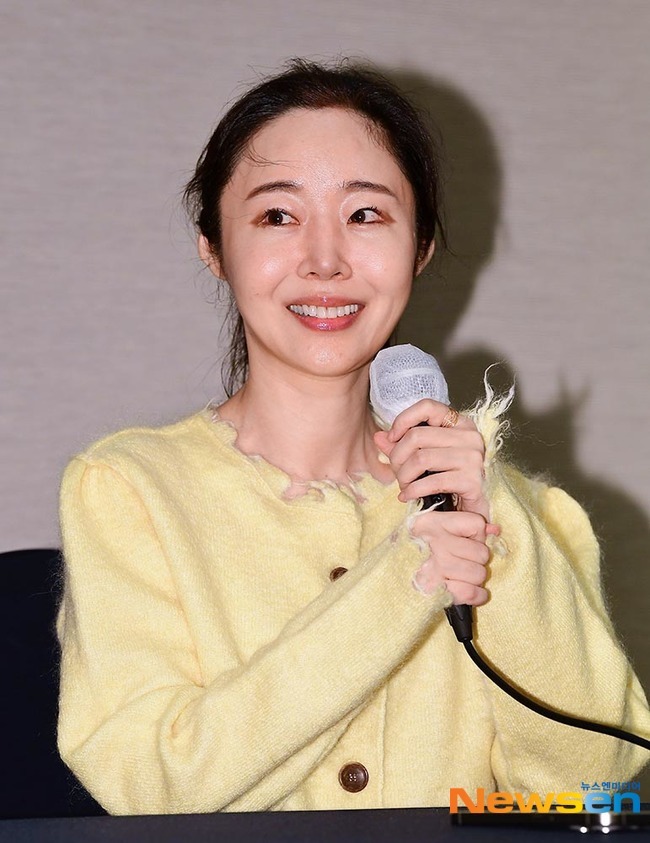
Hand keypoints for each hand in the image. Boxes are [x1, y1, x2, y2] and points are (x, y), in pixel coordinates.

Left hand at [373, 398, 497, 603]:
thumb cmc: (446, 480)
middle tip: (396, 471)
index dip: (403, 420)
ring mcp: (474, 458)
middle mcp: (470, 437)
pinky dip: (413, 490)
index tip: (392, 437)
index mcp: (460, 424)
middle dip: (397, 456)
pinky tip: (407, 496)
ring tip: (403, 485)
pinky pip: (432, 482)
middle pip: (417, 436)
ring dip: (404, 476)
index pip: (428, 406)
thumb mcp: (421, 459)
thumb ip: (400, 446)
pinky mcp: (473, 480)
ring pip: (421, 458)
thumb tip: (378, 437)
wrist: (470, 511)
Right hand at [409, 509, 490, 603]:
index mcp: (431, 522)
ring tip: (460, 577)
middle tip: (462, 563)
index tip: (464, 541)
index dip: (476, 536)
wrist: (388, 579)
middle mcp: (433, 541)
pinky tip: (472, 593)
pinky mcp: (434, 589)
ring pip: (478, 573)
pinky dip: (476, 596)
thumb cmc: (415, 553)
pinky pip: (470, 592)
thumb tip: (494, 529)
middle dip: (476, 561)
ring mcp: (433, 566)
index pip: (476, 524)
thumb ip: (465, 527)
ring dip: (474, 579)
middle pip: (481, 552)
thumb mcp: (433, 531)